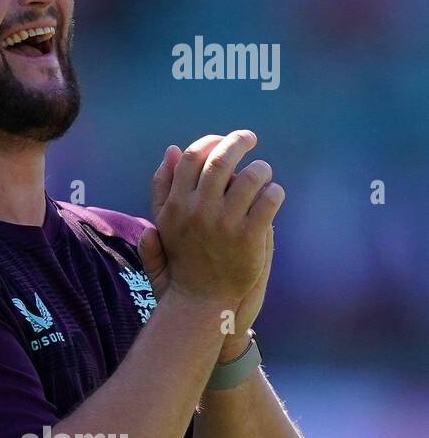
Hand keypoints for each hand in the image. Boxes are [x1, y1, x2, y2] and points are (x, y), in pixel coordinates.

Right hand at [136, 130, 282, 314]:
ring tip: (264, 172)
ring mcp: (224, 223)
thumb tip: (173, 150)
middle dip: (238, 142)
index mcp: (176, 205)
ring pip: (250, 177)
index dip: (210, 142)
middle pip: (220, 160)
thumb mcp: (164, 222)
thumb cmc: (185, 258)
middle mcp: (197, 211)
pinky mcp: (249, 237)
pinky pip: (269, 200)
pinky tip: (273, 195)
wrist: (202, 300)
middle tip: (249, 137)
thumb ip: (163, 187)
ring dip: (261, 169)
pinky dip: (275, 192)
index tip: (222, 141)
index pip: (193, 158)